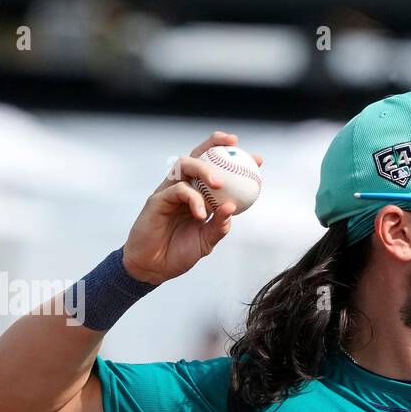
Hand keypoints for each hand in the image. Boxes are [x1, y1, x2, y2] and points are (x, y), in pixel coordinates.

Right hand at [121, 132, 262, 284]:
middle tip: (235, 147)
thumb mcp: (206, 240)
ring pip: (185, 164)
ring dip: (204, 169)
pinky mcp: (157, 199)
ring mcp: (169, 191)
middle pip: (197, 155)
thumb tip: (231, 207)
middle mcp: (183, 187)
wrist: (154, 267)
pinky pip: (178, 190)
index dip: (233, 159)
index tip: (257, 159)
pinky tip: (202, 213)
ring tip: (219, 184)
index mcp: (198, 194)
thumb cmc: (178, 252)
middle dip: (216, 144)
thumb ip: (220, 225)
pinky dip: (193, 199)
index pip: (215, 168)